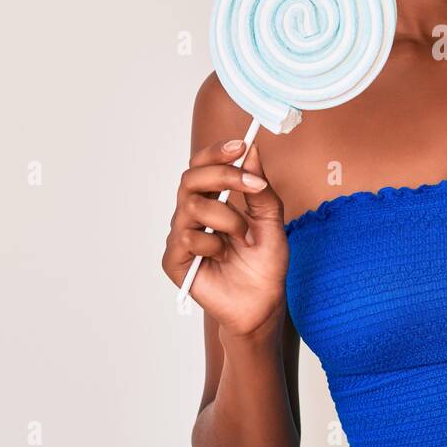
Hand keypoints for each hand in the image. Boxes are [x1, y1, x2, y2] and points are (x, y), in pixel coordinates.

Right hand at [161, 138, 289, 338]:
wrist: (264, 302)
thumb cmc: (265, 263)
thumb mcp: (271, 219)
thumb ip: (260, 187)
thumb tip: (251, 150)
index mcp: (213, 200)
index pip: (202, 166)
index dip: (216, 152)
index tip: (241, 144)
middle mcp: (192, 214)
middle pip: (191, 178)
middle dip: (224, 175)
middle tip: (252, 184)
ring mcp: (181, 237)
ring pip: (192, 206)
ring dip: (228, 219)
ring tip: (245, 238)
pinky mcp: (175, 260)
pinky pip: (187, 237)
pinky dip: (213, 243)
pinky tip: (223, 256)